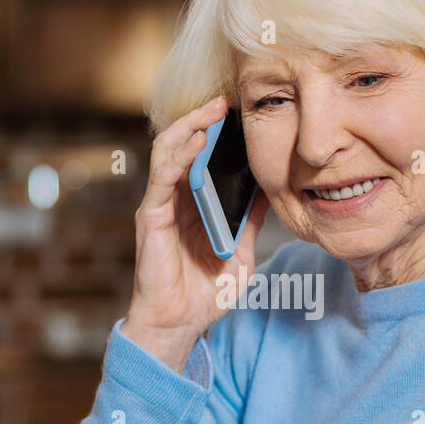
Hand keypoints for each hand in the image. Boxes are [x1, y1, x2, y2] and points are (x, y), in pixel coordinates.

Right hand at [122, 94, 271, 372]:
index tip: (244, 111)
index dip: (219, 132)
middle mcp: (174, 199)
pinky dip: (180, 154)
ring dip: (191, 126)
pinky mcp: (150, 217)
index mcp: (194, 204)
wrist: (179, 325)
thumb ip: (252, 221)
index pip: (202, 156)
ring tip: (214, 109)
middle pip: (184, 144)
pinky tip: (197, 139)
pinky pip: (163, 177)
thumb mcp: (242, 252)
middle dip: (205, 118)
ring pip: (169, 151)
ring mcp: (160, 205)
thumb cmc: (204, 293)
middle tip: (229, 98)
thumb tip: (274, 191)